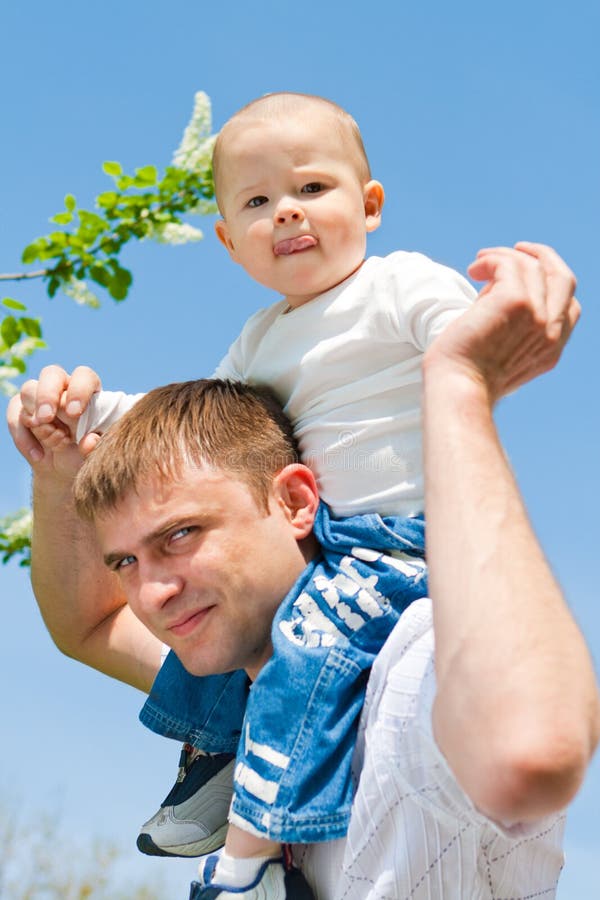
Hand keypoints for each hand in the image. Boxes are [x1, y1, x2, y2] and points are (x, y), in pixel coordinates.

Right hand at [6, 365, 101, 474]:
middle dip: (46, 396)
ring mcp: (40, 397)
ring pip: (28, 390)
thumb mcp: (97, 453)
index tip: (74, 412)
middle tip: (46, 418)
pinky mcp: (22, 410)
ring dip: (35, 419)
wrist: (65, 468)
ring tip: (53, 444)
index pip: (84, 376)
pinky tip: (38, 455)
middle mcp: (64, 388)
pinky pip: (15, 415)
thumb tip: (89, 440)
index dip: (78, 390)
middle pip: (51, 373)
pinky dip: (23, 437)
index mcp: (88, 391)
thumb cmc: (86, 453)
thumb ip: (97, 446)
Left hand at [425, 242, 579, 402]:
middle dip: (542, 256)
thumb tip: (493, 286)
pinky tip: (473, 270)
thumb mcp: (499, 354)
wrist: (457, 388)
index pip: (569, 306)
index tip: (521, 279)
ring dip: (504, 257)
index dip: (549, 285)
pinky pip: (508, 264)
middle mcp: (551, 331)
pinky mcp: (515, 301)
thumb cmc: (465, 377)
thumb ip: (509, 326)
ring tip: (478, 264)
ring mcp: (537, 315)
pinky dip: (491, 260)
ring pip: (532, 266)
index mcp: (551, 349)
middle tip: (515, 250)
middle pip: (563, 278)